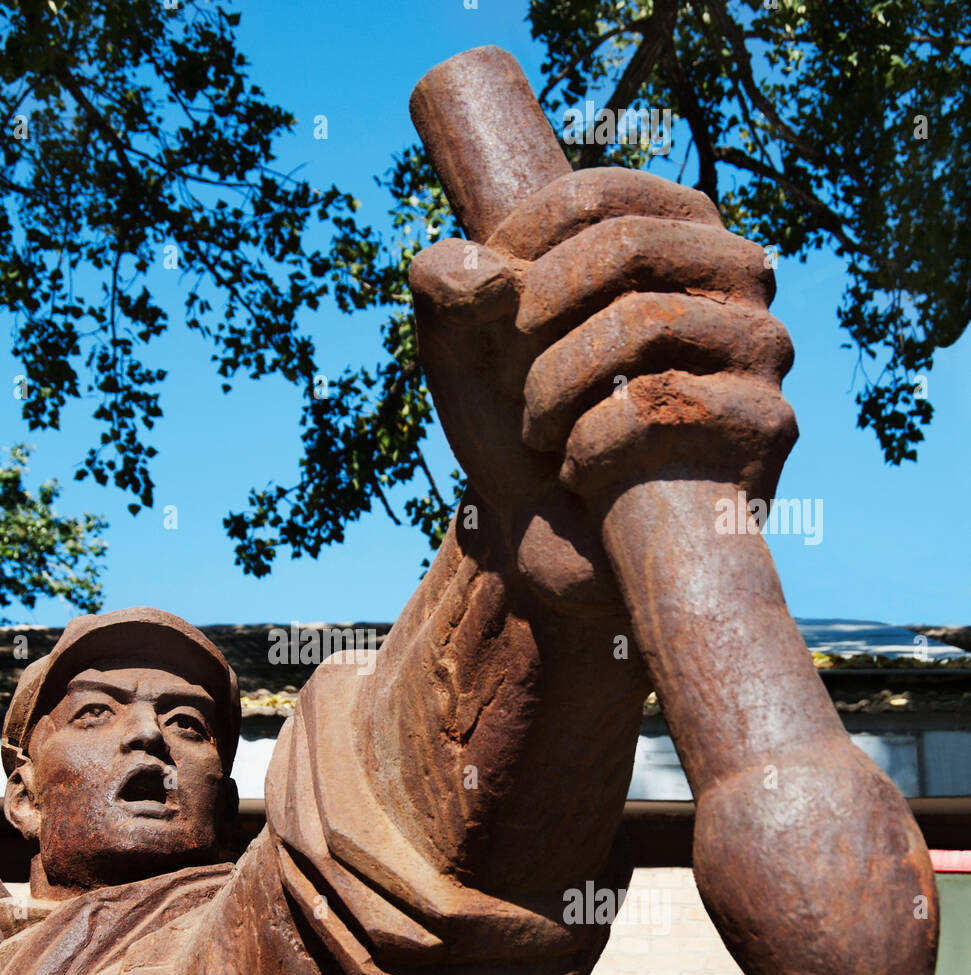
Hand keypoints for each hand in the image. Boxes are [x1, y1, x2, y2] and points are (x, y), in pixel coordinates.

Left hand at [409, 166, 796, 613]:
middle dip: (538, 321)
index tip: (483, 311)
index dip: (519, 249)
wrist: (553, 540)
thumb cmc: (517, 424)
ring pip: (646, 322)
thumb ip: (443, 286)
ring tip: (540, 432)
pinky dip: (590, 445)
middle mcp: (737, 275)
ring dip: (555, 388)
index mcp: (675, 229)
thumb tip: (482, 275)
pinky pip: (661, 407)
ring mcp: (763, 347)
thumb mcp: (460, 347)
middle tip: (512, 381)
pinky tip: (579, 474)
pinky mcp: (768, 425)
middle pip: (626, 247)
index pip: (597, 197)